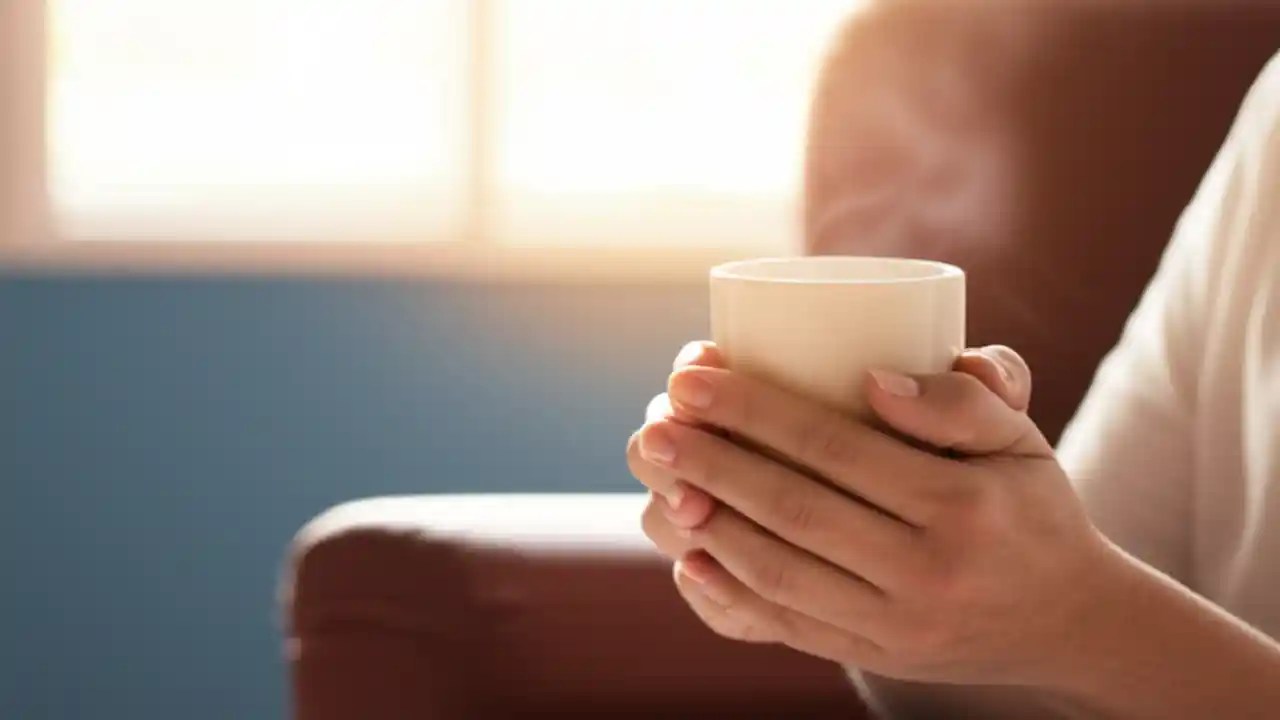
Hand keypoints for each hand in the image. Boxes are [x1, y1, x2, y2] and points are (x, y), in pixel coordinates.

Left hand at [626, 342, 1119, 687]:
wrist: (1069, 622)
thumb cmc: (1030, 508)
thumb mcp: (1021, 438)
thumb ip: (961, 399)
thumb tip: (873, 377)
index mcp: (960, 504)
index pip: (835, 449)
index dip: (754, 411)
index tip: (692, 378)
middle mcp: (927, 570)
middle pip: (794, 510)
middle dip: (714, 464)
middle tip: (658, 426)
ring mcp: (898, 625)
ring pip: (782, 573)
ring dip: (711, 524)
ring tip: (664, 480)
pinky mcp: (877, 657)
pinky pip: (791, 626)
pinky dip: (733, 592)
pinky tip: (690, 555)